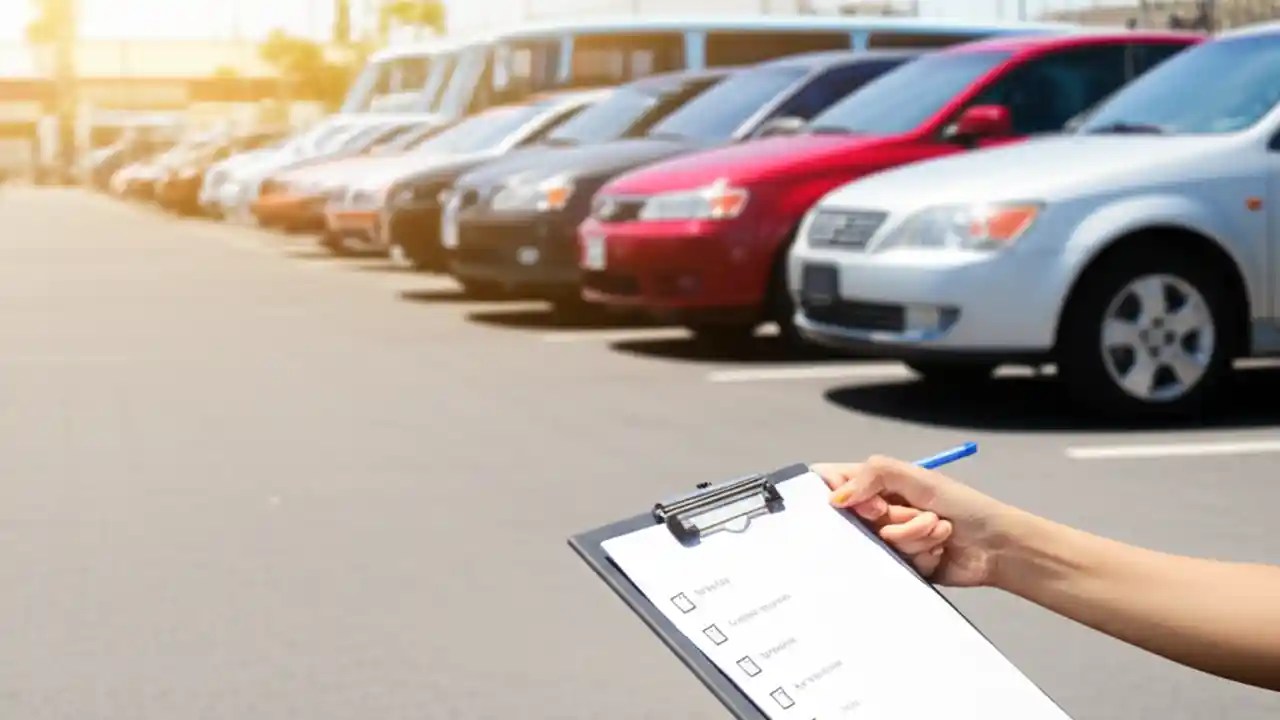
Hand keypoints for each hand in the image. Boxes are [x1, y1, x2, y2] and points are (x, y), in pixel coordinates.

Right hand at [813, 456, 1018, 587]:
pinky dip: (919, 555)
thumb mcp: (918, 478)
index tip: (869, 506)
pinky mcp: (897, 565)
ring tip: (939, 530)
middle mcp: (876, 510)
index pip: (832, 483)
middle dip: (891, 519)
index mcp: (876, 483)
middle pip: (851, 520)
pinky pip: (892, 563)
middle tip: (917, 514)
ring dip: (912, 537)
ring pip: (876, 543)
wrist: (997, 546)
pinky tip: (939, 551)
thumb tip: (835, 498)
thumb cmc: (961, 503)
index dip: (839, 496)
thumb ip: (874, 476)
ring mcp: (885, 539)